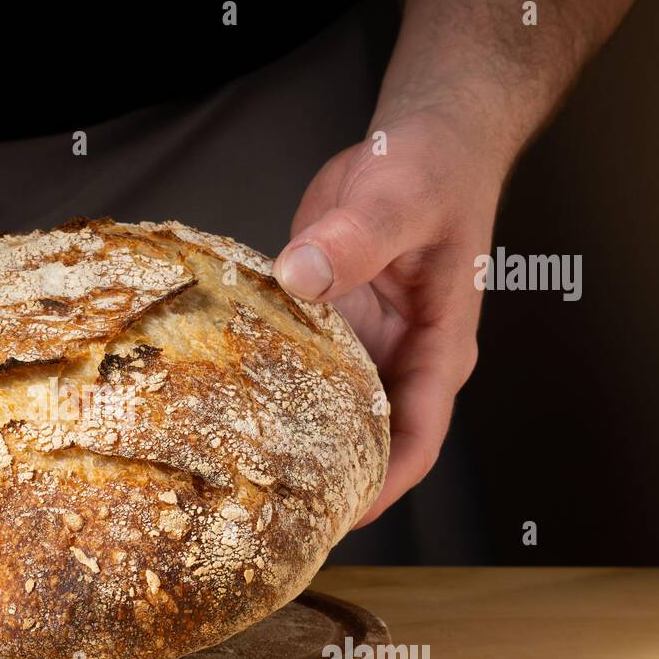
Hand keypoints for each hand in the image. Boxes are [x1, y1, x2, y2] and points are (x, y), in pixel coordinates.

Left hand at [274, 108, 503, 526]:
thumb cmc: (434, 169)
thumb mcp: (401, 198)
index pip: (417, 437)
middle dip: (326, 480)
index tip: (336, 519)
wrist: (423, 139)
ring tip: (235, 477)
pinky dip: (265, 384)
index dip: (381, 486)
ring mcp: (362, 342)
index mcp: (438, 347)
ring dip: (289, 439)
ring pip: (326, 408)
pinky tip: (220, 402)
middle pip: (368, 439)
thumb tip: (304, 275)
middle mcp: (400, 356)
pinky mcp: (327, 320)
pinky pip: (296, 363)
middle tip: (267, 516)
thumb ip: (356, 238)